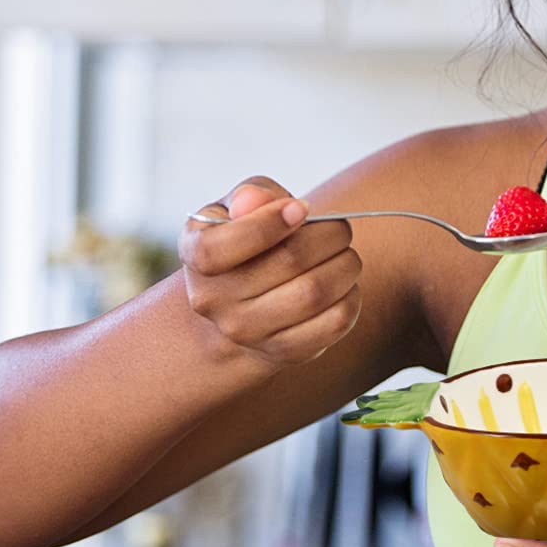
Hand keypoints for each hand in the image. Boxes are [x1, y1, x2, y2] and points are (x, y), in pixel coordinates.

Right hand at [179, 178, 361, 371]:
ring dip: (345, 265)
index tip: (302, 208)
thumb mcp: (238, 208)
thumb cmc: (246, 241)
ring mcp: (246, 332)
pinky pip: (333, 323)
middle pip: (289, 262)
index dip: (269, 223)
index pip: (221, 247)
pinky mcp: (282, 352)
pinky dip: (351, 298)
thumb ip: (251, 195)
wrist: (239, 306)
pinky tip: (345, 285)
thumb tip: (257, 201)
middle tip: (340, 228)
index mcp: (195, 254)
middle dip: (329, 235)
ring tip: (346, 254)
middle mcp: (212, 299)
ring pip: (315, 294)